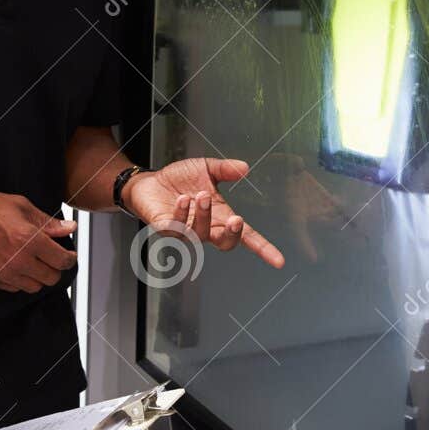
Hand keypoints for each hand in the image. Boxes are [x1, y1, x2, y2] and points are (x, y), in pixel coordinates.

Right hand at [0, 185, 77, 291]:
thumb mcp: (22, 207)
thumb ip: (48, 222)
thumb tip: (69, 228)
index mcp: (30, 240)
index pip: (62, 260)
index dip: (70, 258)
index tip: (70, 254)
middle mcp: (20, 261)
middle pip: (52, 278)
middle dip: (55, 267)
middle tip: (52, 256)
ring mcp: (5, 273)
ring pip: (35, 287)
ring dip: (39, 276)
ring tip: (34, 261)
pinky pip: (16, 288)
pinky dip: (21, 280)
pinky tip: (18, 265)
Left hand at [124, 157, 284, 267]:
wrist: (150, 182)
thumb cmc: (180, 180)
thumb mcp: (206, 169)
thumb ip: (225, 169)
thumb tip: (245, 168)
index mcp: (220, 217)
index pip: (245, 236)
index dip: (262, 248)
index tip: (279, 261)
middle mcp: (206, 229)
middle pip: (225, 243)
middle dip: (232, 234)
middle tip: (235, 218)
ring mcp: (185, 232)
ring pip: (200, 234)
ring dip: (203, 215)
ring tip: (200, 195)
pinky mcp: (165, 230)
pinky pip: (175, 229)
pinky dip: (181, 214)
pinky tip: (182, 199)